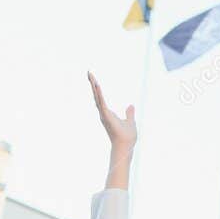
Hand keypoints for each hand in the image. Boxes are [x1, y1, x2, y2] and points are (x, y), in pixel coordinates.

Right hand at [89, 73, 135, 190]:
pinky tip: (97, 85)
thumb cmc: (127, 136)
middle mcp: (103, 113)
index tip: (94, 79)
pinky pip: (102, 103)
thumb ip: (130, 114)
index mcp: (108, 113)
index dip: (97, 88)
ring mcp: (104, 114)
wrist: (126, 146)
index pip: (101, 98)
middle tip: (88, 73)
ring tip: (90, 75)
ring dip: (94, 86)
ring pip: (97, 97)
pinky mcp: (106, 116)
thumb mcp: (130, 121)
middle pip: (96, 95)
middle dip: (92, 84)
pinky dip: (99, 94)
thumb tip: (131, 106)